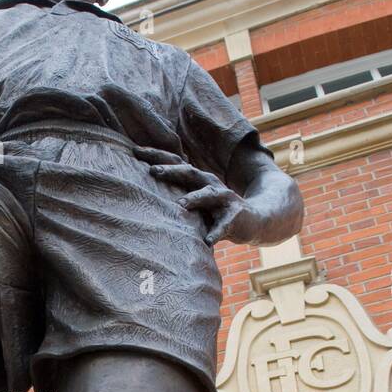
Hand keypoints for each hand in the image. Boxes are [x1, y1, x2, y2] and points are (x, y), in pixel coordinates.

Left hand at [135, 149, 265, 245]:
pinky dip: (216, 233)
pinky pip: (224, 226)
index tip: (134, 150)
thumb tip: (141, 195)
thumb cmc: (217, 212)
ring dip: (195, 199)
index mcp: (198, 180)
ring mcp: (225, 199)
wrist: (257, 219)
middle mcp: (210, 184)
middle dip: (172, 171)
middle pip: (190, 173)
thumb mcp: (195, 201)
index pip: (175, 163)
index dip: (157, 156)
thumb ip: (175, 197)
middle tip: (153, 171)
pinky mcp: (235, 218)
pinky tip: (207, 241)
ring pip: (209, 195)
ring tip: (181, 205)